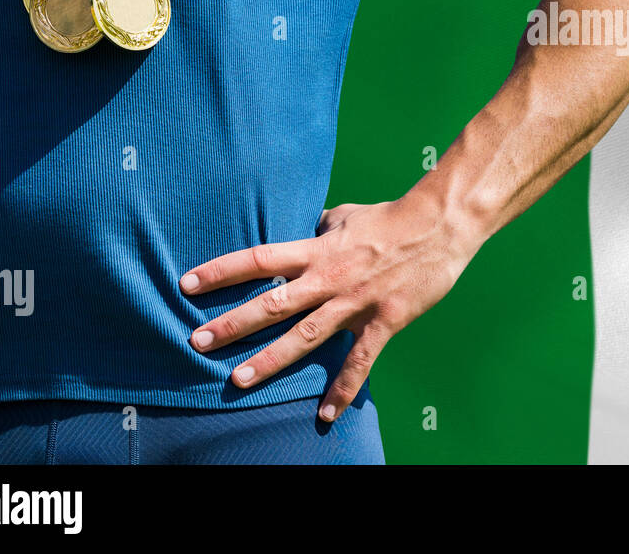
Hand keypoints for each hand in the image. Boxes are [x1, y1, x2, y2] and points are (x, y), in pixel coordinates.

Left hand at [180, 198, 471, 421]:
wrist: (440, 225)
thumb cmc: (391, 217)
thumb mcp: (345, 214)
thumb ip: (317, 229)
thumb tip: (299, 230)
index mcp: (318, 250)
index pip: (260, 258)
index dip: (222, 271)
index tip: (187, 284)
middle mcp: (330, 277)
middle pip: (273, 302)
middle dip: (233, 324)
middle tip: (197, 342)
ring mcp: (356, 302)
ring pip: (306, 335)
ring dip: (271, 360)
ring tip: (238, 380)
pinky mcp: (384, 320)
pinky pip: (360, 361)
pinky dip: (343, 389)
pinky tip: (325, 413)